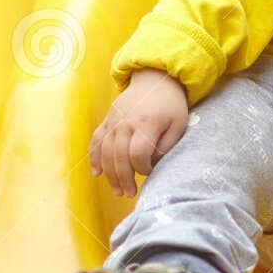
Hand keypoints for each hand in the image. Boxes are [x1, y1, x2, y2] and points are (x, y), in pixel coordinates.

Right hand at [90, 69, 189, 196]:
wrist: (155, 78)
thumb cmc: (171, 105)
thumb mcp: (178, 125)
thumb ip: (166, 146)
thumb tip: (151, 164)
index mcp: (146, 123)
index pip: (138, 154)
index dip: (143, 168)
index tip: (151, 172)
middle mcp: (126, 122)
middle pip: (118, 156)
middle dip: (124, 179)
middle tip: (130, 194)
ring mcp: (114, 120)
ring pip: (105, 151)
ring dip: (109, 174)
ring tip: (117, 191)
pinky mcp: (107, 119)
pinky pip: (96, 140)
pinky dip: (94, 157)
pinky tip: (96, 173)